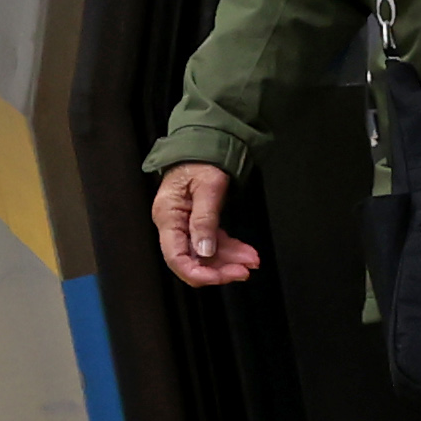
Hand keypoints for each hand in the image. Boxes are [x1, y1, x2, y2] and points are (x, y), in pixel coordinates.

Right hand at [153, 163, 259, 287]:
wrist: (204, 144)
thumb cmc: (201, 160)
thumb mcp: (208, 187)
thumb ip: (205, 220)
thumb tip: (205, 251)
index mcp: (168, 216)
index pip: (176, 258)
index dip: (199, 273)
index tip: (222, 276)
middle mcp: (173, 225)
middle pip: (192, 261)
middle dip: (220, 269)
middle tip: (245, 270)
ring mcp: (184, 225)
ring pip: (205, 255)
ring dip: (229, 261)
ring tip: (252, 260)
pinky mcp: (197, 224)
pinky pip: (213, 244)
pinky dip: (230, 250)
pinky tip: (246, 253)